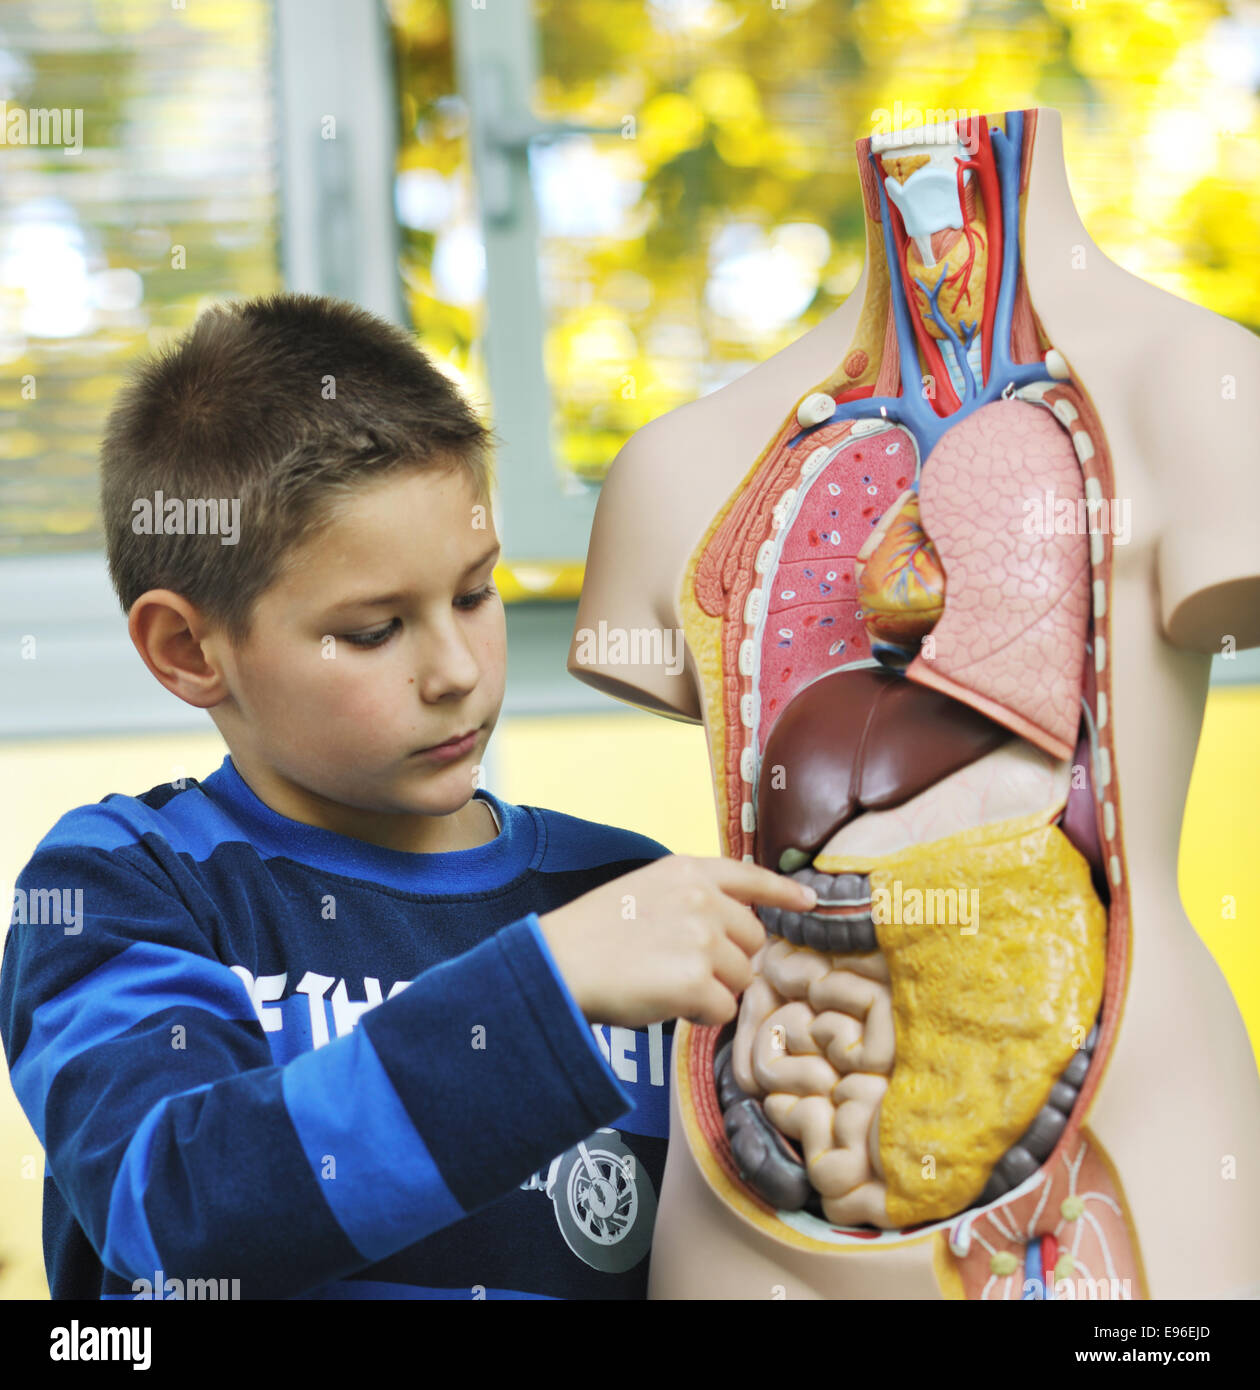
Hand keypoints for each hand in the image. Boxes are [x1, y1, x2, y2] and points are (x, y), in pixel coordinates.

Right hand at [538, 854, 815, 1028]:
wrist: (557, 963)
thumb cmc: (592, 934)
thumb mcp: (643, 891)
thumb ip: (690, 898)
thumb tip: (730, 930)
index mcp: (687, 871)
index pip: (750, 876)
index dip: (784, 891)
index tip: (809, 902)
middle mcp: (702, 898)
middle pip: (752, 941)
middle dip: (728, 961)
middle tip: (681, 968)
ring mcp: (702, 939)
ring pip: (741, 978)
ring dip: (713, 989)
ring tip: (665, 982)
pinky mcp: (696, 981)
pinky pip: (722, 1010)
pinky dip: (699, 1015)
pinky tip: (665, 1002)